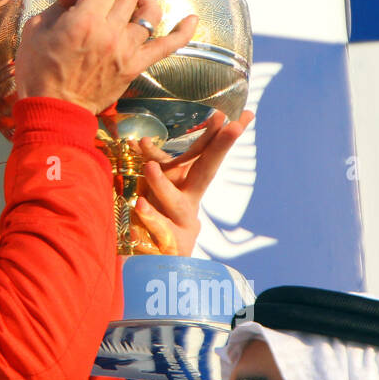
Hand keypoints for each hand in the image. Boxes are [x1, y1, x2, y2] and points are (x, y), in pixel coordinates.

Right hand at [16, 0, 197, 114]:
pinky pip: (167, 47)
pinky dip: (183, 32)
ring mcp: (127, 50)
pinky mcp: (135, 66)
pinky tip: (192, 19)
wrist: (53, 111)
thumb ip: (59, 3)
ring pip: (149, 10)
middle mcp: (111, 33)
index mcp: (84, 22)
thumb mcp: (36, 30)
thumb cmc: (38, 73)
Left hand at [130, 110, 253, 256]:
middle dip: (220, 148)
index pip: (207, 154)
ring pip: (174, 202)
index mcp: (190, 184)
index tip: (240, 114)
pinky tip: (138, 210)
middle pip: (207, 172)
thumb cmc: (161, 217)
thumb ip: (153, 164)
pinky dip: (149, 222)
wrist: (160, 265)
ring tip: (150, 167)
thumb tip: (140, 139)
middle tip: (233, 125)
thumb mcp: (159, 188)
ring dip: (162, 184)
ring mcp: (182, 223)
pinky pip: (157, 231)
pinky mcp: (168, 245)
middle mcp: (190, 200)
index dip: (220, 134)